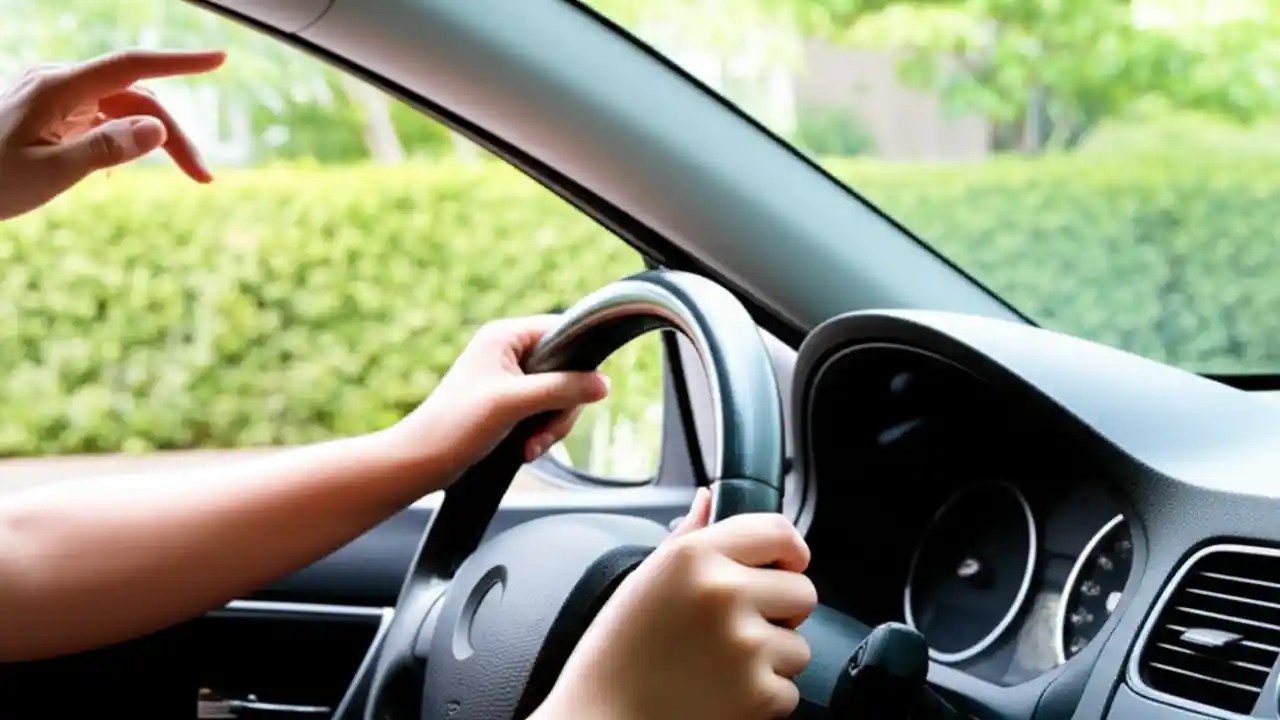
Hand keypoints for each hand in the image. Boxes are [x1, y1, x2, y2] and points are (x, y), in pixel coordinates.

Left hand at [0, 49, 224, 219]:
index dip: (180, 61)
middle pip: (137, 98)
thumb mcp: (50, 173)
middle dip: (174, 134)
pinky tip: (126, 171)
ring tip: (188, 176)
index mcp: (58, 88)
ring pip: (125, 110)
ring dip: (157, 140)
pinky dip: (128, 141)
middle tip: (204, 178)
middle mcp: (60, 84)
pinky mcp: (54, 115)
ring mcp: (57, 98)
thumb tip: (157, 130)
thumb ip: (105, 149)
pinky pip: (105, 120)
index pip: (132, 66)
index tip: (221, 59)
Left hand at [381, 315, 609, 480]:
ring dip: (551, 425)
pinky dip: (541, 431)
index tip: (584, 391)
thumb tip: (604, 384)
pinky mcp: (507, 402)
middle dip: (561, 408)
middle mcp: (507, 351)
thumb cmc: (456, 425)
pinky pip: (542, 411)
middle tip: (545, 434)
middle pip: (566, 370)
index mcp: (505, 335)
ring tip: (531, 447)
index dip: (579, 360)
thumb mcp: (515, 403)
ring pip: (557, 395)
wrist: (420, 461)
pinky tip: (527, 450)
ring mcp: (508, 377)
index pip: (563, 331)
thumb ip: (562, 389)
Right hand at [538, 489, 817, 719]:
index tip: (784, 566)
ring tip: (720, 666)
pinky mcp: (759, 694)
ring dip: (771, 659)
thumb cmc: (618, 653)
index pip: (778, 531)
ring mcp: (745, 645)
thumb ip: (687, 537)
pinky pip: (789, 689)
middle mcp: (724, 592)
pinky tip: (721, 694)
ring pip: (799, 645)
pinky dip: (764, 698)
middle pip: (802, 590)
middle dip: (782, 612)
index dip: (789, 551)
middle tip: (739, 629)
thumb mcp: (645, 579)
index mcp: (696, 556)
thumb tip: (707, 499)